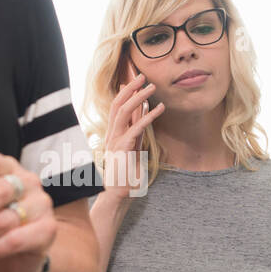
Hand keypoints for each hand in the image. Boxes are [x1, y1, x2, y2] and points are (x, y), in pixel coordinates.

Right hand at [99, 70, 163, 204]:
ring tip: (151, 87)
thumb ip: (136, 132)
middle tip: (142, 76)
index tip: (134, 80)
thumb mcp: (133, 149)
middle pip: (117, 104)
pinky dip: (148, 116)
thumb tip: (142, 114)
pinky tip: (159, 109)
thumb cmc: (126, 175)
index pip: (116, 108)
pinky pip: (135, 128)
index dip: (125, 92)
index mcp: (113, 135)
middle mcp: (111, 135)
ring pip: (123, 111)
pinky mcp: (123, 148)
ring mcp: (115, 141)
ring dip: (138, 97)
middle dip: (130, 88)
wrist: (117, 195)